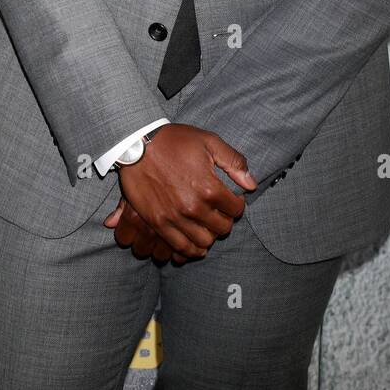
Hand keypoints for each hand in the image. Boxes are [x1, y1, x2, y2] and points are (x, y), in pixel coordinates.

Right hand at [102, 124, 256, 259]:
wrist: (137, 145)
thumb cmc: (175, 141)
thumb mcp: (209, 141)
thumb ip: (234, 162)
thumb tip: (251, 184)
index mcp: (209, 188)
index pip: (236, 209)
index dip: (238, 204)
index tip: (232, 199)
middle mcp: (193, 207)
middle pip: (222, 228)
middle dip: (225, 219)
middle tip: (220, 211)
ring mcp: (174, 218)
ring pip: (204, 242)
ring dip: (209, 234)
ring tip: (207, 224)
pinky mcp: (158, 223)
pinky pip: (181, 247)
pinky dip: (191, 249)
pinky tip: (194, 241)